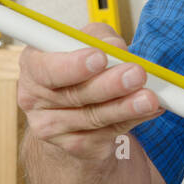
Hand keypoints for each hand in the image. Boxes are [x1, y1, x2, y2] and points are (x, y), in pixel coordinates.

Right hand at [17, 23, 164, 162]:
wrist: (74, 108)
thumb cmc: (80, 69)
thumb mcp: (88, 41)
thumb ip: (100, 38)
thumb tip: (116, 49)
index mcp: (34, 67)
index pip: (45, 69)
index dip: (72, 65)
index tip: (99, 58)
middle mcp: (36, 99)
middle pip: (74, 94)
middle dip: (110, 84)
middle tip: (136, 74)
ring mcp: (53, 127)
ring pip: (94, 117)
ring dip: (126, 107)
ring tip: (149, 98)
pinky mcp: (76, 145)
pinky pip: (108, 132)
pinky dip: (133, 119)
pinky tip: (148, 110)